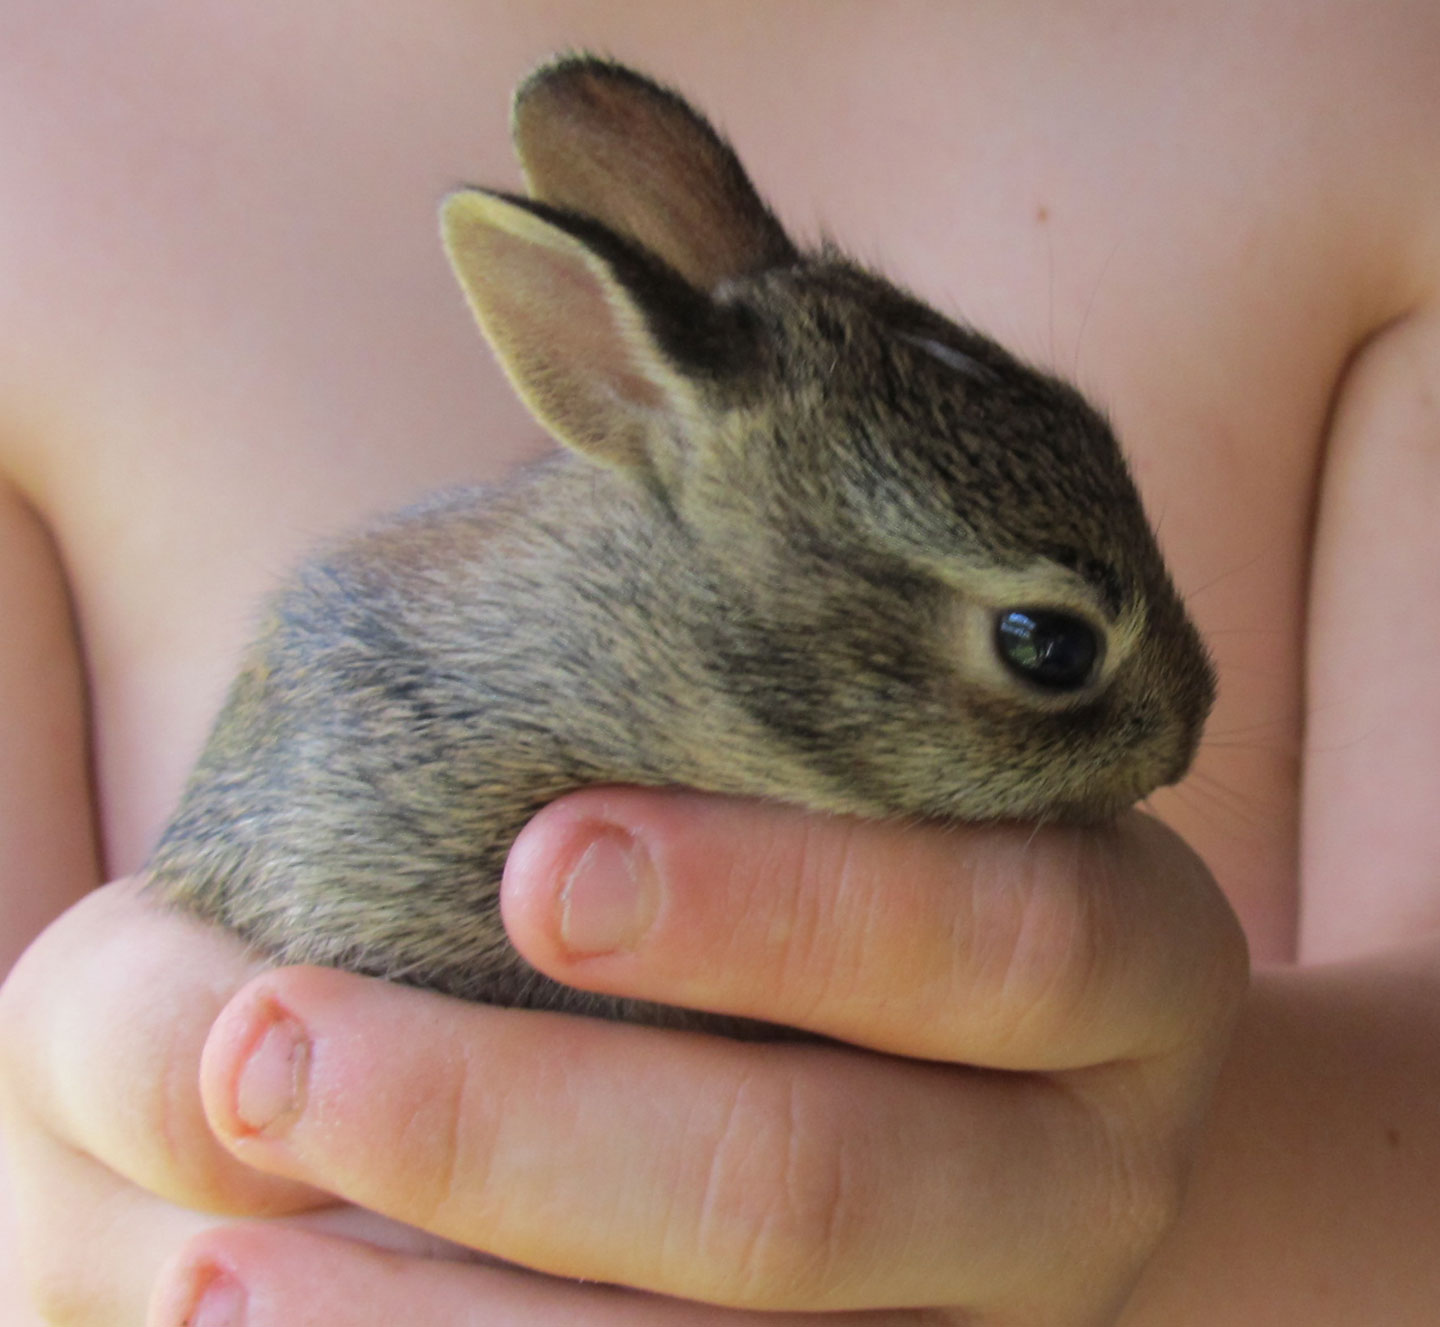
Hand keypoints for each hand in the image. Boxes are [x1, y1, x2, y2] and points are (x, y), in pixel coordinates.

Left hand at [80, 791, 1243, 1324]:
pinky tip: (287, 1326)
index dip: (783, 910)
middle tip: (274, 1053)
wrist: (1005, 1068)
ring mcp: (981, 1325)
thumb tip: (425, 758)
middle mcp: (1080, 1175)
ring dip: (449, 1326)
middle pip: (823, 1191)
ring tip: (210, 1272)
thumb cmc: (892, 856)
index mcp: (1126, 963)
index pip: (1008, 939)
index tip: (538, 864)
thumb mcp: (876, 777)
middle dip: (531, 1132)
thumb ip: (722, 723)